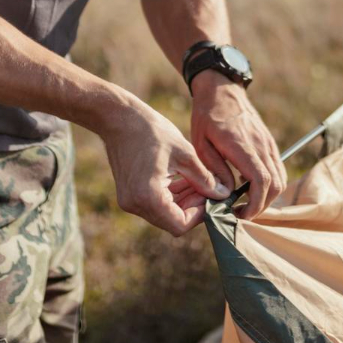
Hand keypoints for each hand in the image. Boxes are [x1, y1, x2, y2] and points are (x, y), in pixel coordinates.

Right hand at [97, 94, 230, 235]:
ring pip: (165, 214)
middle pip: (172, 221)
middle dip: (194, 207)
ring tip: (199, 181)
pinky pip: (155, 204)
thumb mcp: (185, 154)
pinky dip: (171, 196)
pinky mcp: (129, 195)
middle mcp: (135, 205)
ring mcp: (129, 201)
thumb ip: (205, 179)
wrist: (119, 118)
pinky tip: (184, 179)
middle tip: (210, 188)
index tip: (214, 197)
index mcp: (148, 196)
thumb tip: (223, 195)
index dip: (201, 214)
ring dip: (184, 202)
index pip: (180, 224)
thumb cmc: (152, 130)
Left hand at [189, 74, 285, 219]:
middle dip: (262, 206)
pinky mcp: (270, 143)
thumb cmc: (206, 116)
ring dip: (267, 196)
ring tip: (244, 202)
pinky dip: (269, 183)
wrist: (221, 90)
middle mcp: (262, 145)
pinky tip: (249, 185)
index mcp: (243, 146)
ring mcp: (269, 143)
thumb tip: (227, 193)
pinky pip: (277, 168)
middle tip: (240, 213)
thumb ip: (214, 169)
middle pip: (276, 185)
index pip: (262, 181)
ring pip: (280, 178)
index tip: (241, 215)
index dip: (256, 204)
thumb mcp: (200, 143)